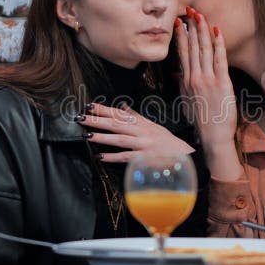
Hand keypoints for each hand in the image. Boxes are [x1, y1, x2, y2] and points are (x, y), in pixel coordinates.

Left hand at [78, 103, 194, 162]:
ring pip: (119, 139)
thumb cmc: (167, 142)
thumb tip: (123, 106)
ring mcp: (143, 144)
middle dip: (98, 120)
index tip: (89, 106)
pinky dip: (113, 157)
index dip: (104, 109)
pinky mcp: (144, 158)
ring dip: (102, 137)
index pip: (120, 114)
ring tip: (87, 135)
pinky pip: (126, 157)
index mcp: (142, 123)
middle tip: (81, 118)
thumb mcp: (153, 126)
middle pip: (116, 124)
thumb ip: (136, 117)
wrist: (183, 156)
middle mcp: (142, 131)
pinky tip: (101, 157)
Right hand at [174, 6, 236, 147]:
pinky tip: (217, 31)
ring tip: (200, 16)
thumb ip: (182, 86)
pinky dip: (218, 44)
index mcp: (186, 81)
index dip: (181, 37)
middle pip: (192, 47)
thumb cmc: (202, 121)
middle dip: (191, 28)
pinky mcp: (221, 82)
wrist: (213, 136)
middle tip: (189, 11)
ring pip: (203, 49)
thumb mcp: (186, 103)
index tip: (179, 23)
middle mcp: (194, 78)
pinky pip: (219, 59)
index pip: (182, 54)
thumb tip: (176, 75)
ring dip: (202, 31)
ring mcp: (207, 79)